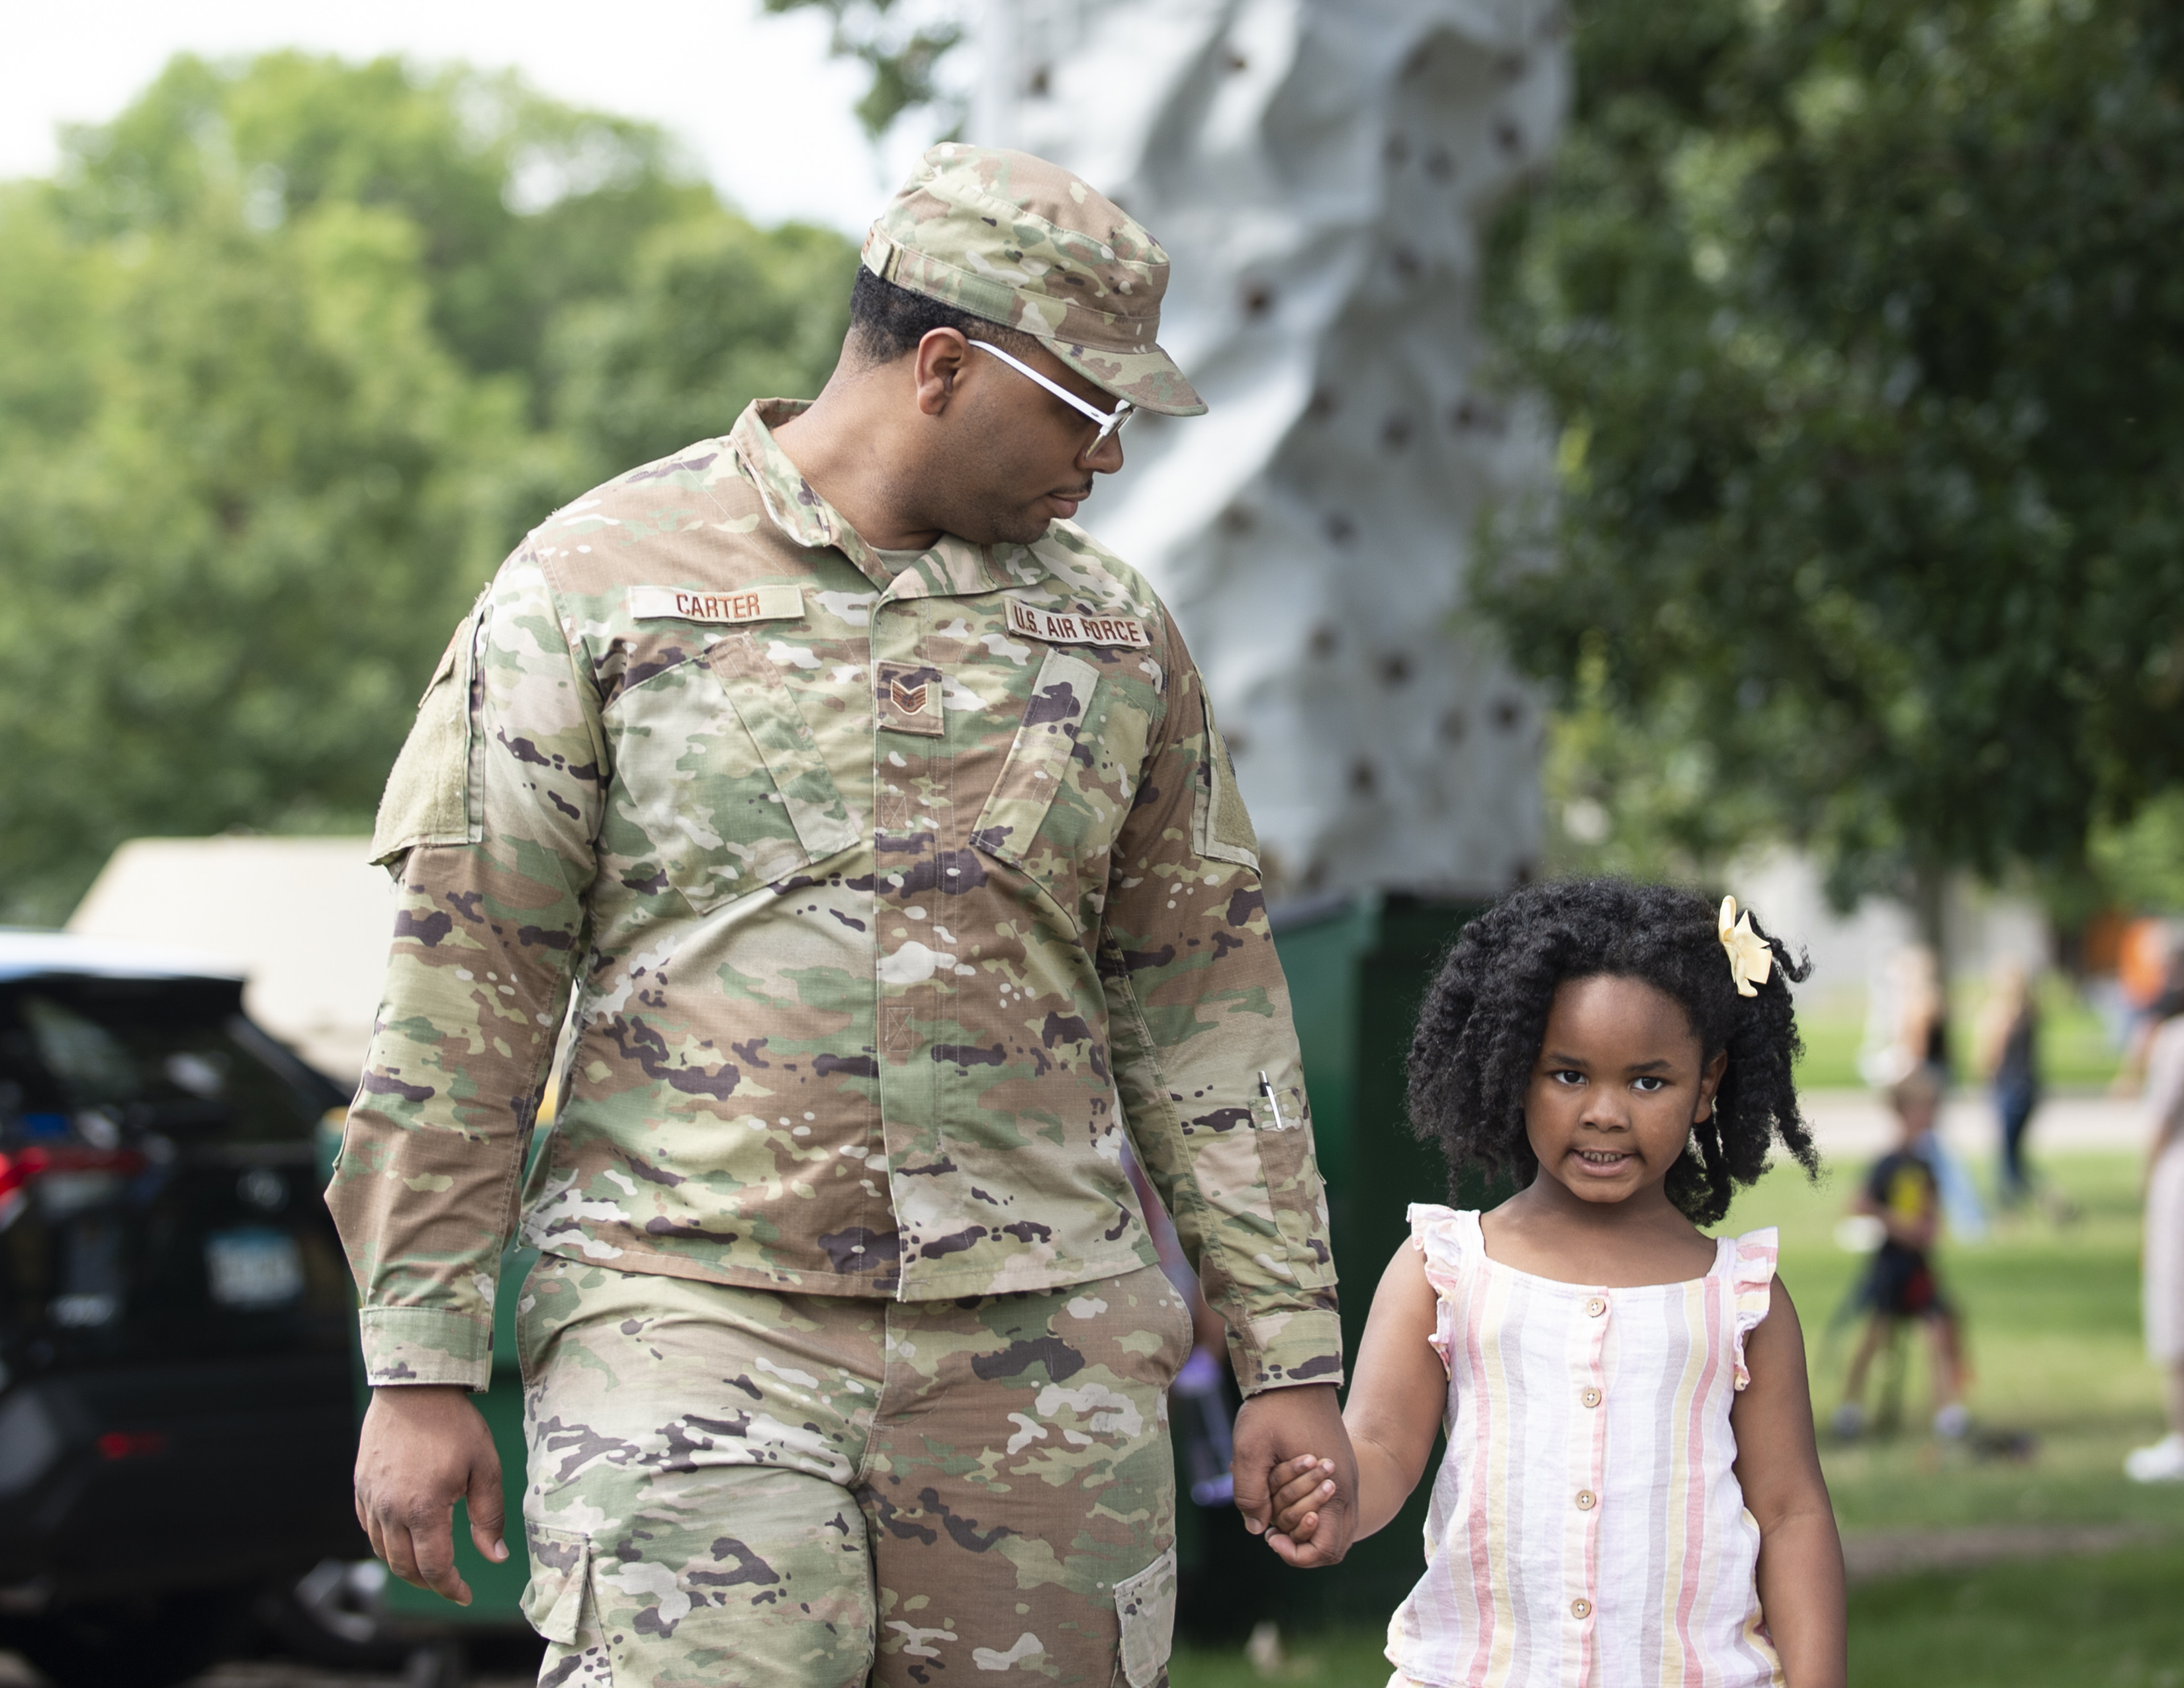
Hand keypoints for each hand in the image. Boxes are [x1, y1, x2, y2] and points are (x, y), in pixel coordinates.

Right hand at [354, 1384, 509, 1604]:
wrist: (415, 1388)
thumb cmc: (455, 1425)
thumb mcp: (485, 1467)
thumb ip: (489, 1516)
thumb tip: (495, 1556)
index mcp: (423, 1509)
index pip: (434, 1568)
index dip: (450, 1588)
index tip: (466, 1594)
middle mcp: (390, 1510)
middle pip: (404, 1567)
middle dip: (429, 1581)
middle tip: (450, 1583)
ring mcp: (371, 1498)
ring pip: (383, 1551)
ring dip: (406, 1564)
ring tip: (430, 1563)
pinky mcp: (361, 1486)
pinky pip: (369, 1527)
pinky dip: (386, 1541)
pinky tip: (405, 1535)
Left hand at [1231, 1383, 1355, 1566]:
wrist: (1297, 1371)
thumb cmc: (1274, 1408)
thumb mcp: (1250, 1448)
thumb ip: (1250, 1493)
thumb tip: (1257, 1530)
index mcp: (1334, 1490)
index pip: (1327, 1550)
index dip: (1297, 1555)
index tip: (1270, 1537)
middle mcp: (1347, 1490)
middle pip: (1333, 1545)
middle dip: (1299, 1543)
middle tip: (1269, 1526)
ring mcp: (1346, 1479)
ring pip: (1331, 1526)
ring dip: (1301, 1523)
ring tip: (1272, 1505)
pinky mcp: (1339, 1469)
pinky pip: (1328, 1506)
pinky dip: (1306, 1507)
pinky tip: (1279, 1489)